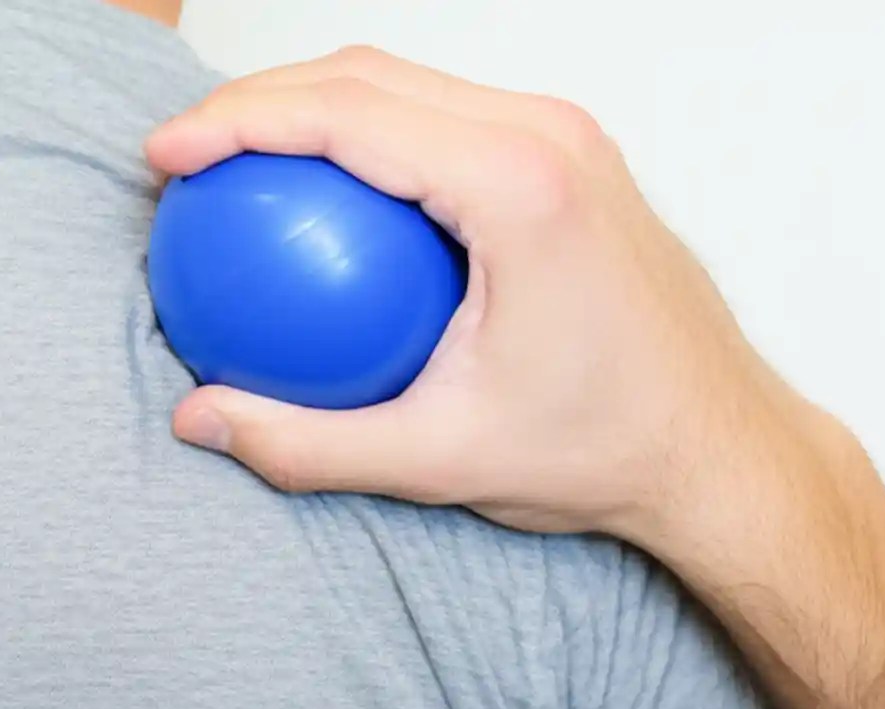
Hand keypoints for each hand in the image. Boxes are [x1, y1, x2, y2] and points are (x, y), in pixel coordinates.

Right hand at [145, 46, 767, 535]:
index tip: (167, 158)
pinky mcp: (566, 156)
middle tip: (185, 155)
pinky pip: (443, 116)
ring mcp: (564, 136)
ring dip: (310, 105)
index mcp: (521, 185)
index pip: (347, 115)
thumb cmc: (601, 450)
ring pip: (405, 81)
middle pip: (368, 73)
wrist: (717, 446)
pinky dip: (366, 134)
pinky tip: (321, 193)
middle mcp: (548, 135)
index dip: (237, 121)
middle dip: (258, 97)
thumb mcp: (438, 459)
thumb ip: (306, 442)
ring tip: (236, 160)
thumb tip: (199, 420)